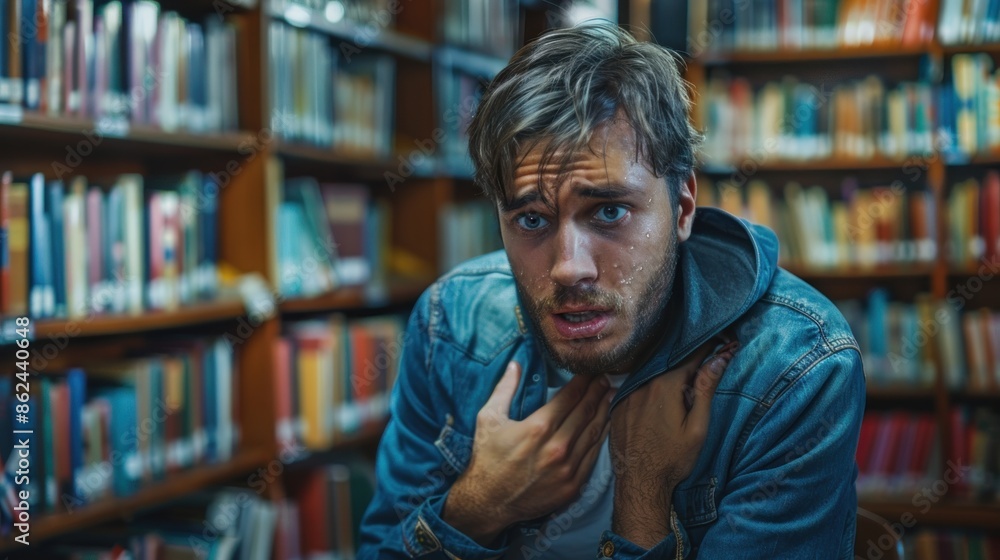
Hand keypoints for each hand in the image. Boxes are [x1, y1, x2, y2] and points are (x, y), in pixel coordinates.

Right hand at [442, 361, 612, 545]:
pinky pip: (592, 456)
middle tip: (605, 379)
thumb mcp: (488, 418)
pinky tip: (604, 425)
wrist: (487, 502)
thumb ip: (504, 389)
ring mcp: (567, 468)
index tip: (591, 372)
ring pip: (593, 433)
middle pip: (586, 412)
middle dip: (597, 392)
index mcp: (538, 427)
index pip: (570, 397)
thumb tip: (515, 364)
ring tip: (610, 396)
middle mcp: (556, 447)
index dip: (583, 382)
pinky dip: (600, 438)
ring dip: (604, 411)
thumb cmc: (486, 459)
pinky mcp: (572, 486)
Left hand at [609, 339, 736, 548]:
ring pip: (650, 375)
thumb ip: (706, 390)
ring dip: (666, 375)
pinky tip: (658, 400)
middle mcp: (641, 384)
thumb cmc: (673, 459)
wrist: (640, 483)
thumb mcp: (697, 427)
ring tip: (680, 384)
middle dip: (685, 363)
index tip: (719, 343)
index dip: (705, 350)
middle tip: (701, 364)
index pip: (689, 357)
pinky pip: (636, 387)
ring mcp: (625, 394)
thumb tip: (719, 359)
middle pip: (668, 364)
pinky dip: (649, 387)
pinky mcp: (617, 406)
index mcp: (664, 386)